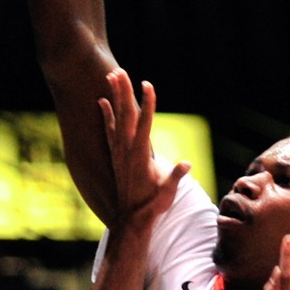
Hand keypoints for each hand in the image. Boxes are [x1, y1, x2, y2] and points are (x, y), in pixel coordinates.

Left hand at [100, 69, 188, 227]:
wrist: (131, 219)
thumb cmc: (153, 205)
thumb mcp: (167, 192)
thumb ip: (175, 176)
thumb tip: (187, 164)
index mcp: (140, 155)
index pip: (145, 123)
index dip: (147, 104)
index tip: (148, 85)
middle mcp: (126, 150)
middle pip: (126, 115)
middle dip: (124, 92)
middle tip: (121, 70)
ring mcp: (119, 152)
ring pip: (116, 118)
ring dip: (114, 97)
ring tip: (111, 76)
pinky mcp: (115, 156)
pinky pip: (109, 131)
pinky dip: (106, 115)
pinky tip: (102, 101)